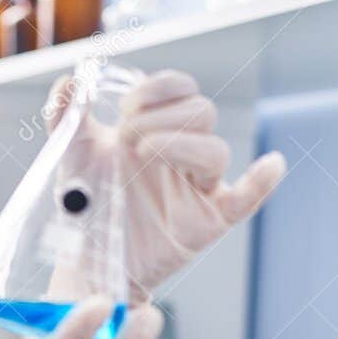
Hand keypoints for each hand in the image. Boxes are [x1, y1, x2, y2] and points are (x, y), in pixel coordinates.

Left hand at [50, 68, 285, 302]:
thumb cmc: (86, 206)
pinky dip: (261, 183)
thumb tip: (70, 79)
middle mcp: (182, 154)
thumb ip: (66, 115)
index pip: (180, 88)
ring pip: (215, 150)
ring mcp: (198, 187)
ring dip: (181, 142)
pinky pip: (245, 200)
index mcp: (159, 128)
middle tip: (127, 138)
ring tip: (143, 153)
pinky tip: (271, 166)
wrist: (86, 260)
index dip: (158, 87)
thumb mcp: (72, 155)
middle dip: (162, 116)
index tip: (124, 105)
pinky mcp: (207, 221)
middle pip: (201, 112)